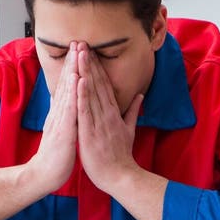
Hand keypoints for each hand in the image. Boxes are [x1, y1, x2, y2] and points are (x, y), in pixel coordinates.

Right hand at [24, 43, 78, 195]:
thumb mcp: (63, 130)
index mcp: (62, 113)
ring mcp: (60, 121)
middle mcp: (59, 113)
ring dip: (72, 72)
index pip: (69, 86)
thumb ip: (64, 115)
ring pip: (67, 92)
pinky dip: (72, 95)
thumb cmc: (57, 155)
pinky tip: (76, 82)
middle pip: (66, 84)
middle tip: (78, 41)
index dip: (74, 67)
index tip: (80, 50)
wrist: (45, 174)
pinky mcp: (62, 131)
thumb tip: (65, 101)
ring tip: (77, 54)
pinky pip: (68, 111)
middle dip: (73, 62)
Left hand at [77, 44, 142, 193]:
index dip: (97, 67)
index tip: (90, 50)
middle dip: (89, 63)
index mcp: (113, 113)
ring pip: (91, 93)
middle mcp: (107, 114)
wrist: (120, 176)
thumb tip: (140, 96)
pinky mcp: (90, 132)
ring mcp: (99, 122)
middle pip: (97, 84)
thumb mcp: (129, 130)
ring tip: (79, 54)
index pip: (104, 85)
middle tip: (82, 42)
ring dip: (85, 72)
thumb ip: (132, 112)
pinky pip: (86, 111)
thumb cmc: (121, 156)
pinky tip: (79, 80)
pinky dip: (82, 95)